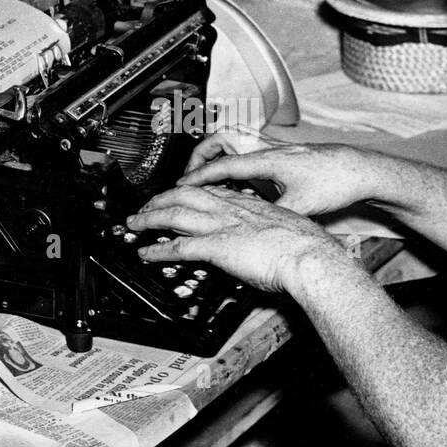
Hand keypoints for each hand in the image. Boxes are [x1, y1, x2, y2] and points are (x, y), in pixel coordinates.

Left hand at [127, 184, 349, 292]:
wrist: (310, 256)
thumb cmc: (306, 247)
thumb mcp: (284, 231)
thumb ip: (267, 232)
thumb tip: (262, 243)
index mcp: (248, 203)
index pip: (211, 191)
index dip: (190, 192)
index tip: (180, 196)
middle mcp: (231, 209)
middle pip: (186, 193)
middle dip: (161, 198)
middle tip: (146, 206)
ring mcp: (222, 225)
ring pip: (174, 213)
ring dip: (150, 218)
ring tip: (135, 223)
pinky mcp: (217, 246)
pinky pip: (179, 247)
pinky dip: (158, 249)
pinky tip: (146, 253)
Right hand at [179, 126, 374, 216]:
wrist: (359, 170)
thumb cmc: (335, 183)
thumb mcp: (300, 206)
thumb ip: (272, 217)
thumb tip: (253, 230)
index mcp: (267, 160)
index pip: (222, 163)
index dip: (198, 175)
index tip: (181, 185)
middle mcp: (268, 148)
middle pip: (221, 140)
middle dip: (200, 156)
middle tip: (190, 176)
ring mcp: (275, 148)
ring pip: (234, 141)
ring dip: (218, 155)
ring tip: (209, 175)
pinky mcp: (283, 153)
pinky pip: (247, 151)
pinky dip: (235, 161)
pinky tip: (240, 182)